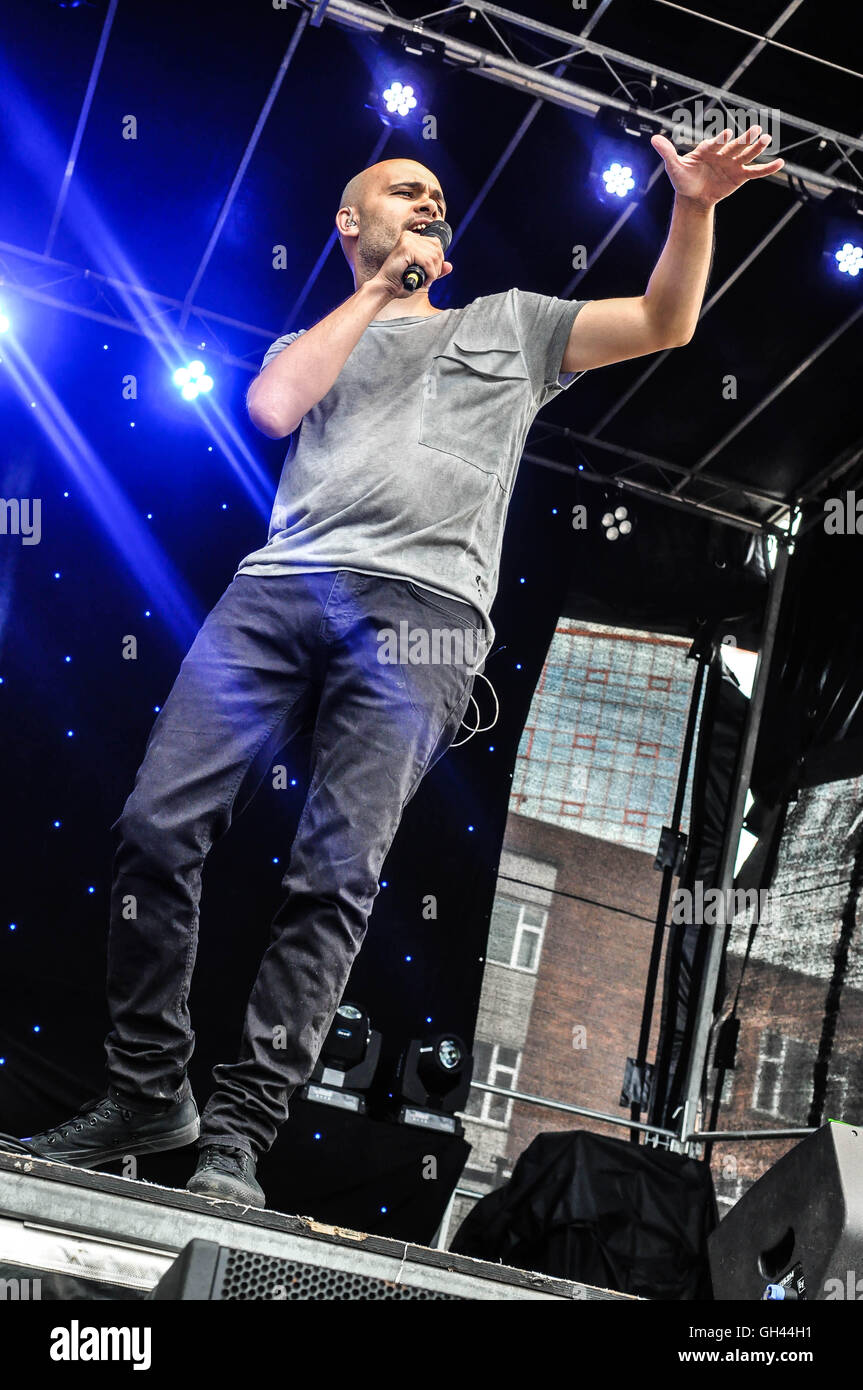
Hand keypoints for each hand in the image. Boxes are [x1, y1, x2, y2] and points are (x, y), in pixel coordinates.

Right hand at [371, 229, 452, 299]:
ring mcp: (407, 240)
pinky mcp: (406, 248)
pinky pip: (428, 261)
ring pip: (434, 255)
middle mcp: (410, 236)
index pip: (436, 243)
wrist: (386, 288)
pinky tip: (424, 281)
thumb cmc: (401, 282)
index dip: (438, 260)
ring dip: (434, 272)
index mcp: (412, 238)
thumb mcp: (423, 274)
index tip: (432, 274)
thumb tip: (450, 266)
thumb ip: (436, 269)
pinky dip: (430, 274)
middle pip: (437, 247)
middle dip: (437, 267)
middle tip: (429, 279)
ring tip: (426, 281)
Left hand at [650, 126, 784, 206]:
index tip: (725, 135)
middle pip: (735, 145)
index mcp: (708, 149)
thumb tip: (653, 138)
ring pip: (747, 155)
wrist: (692, 198)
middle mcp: (723, 153)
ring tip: (767, 139)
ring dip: (757, 148)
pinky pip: (755, 172)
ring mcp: (733, 164)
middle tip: (756, 129)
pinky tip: (781, 164)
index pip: (715, 143)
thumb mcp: (674, 167)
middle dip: (745, 138)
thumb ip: (667, 152)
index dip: (720, 140)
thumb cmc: (683, 180)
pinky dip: (767, 169)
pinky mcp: (740, 176)